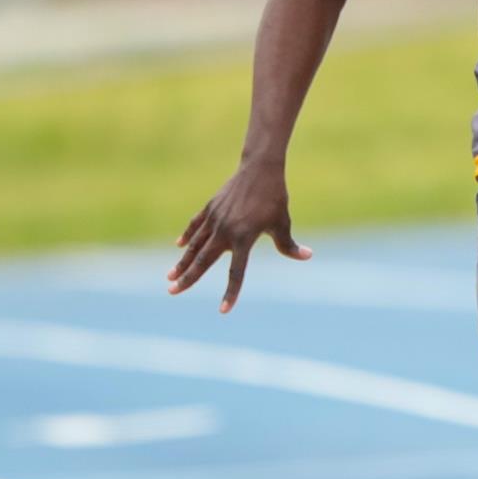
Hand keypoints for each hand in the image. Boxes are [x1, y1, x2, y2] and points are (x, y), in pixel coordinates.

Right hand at [167, 159, 311, 312]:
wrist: (260, 168)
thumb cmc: (274, 197)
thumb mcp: (282, 222)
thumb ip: (288, 244)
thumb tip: (307, 255)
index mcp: (244, 237)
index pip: (237, 271)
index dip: (231, 292)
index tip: (223, 310)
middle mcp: (225, 230)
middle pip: (203, 260)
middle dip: (188, 278)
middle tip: (172, 291)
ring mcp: (215, 218)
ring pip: (194, 245)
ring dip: (182, 262)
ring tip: (170, 277)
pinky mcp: (210, 208)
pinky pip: (196, 226)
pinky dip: (187, 236)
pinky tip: (179, 246)